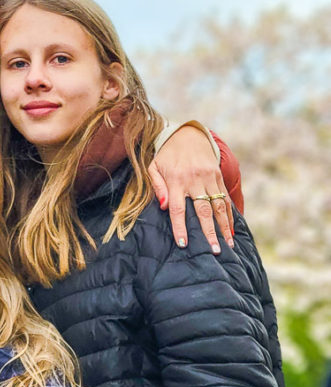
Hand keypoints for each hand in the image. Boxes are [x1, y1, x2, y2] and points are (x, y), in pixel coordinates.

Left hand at [149, 125, 233, 253]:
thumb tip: (164, 207)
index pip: (178, 209)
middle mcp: (194, 180)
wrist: (188, 135)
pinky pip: (224, 198)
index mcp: (175, 180)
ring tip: (229, 245)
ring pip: (218, 206)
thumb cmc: (167, 156)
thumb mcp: (154, 167)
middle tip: (214, 251)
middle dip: (209, 232)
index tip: (183, 244)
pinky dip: (229, 214)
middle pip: (203, 210)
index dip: (180, 227)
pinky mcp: (218, 176)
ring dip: (223, 227)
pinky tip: (231, 229)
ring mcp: (208, 177)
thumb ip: (157, 186)